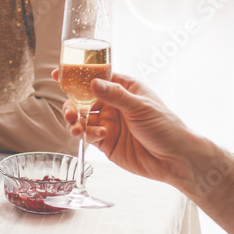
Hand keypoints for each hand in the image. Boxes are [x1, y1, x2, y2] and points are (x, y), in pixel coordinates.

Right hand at [51, 71, 198, 184]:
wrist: (174, 159)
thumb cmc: (165, 127)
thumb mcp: (141, 107)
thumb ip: (115, 95)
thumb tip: (92, 83)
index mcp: (124, 89)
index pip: (97, 77)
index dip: (77, 76)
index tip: (59, 74)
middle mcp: (113, 105)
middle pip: (83, 100)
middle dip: (72, 105)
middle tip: (69, 112)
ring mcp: (108, 123)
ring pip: (82, 119)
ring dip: (75, 122)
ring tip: (76, 128)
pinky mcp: (105, 141)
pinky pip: (88, 135)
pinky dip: (87, 135)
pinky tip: (98, 136)